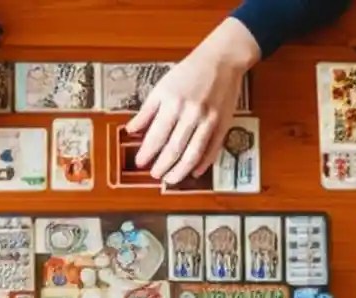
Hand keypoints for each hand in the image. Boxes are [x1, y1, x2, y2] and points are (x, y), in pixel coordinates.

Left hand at [126, 18, 260, 184]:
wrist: (221, 60)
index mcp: (173, 103)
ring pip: (193, 154)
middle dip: (162, 166)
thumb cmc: (190, 71)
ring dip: (180, 171)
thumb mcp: (162, 87)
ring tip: (171, 179)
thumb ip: (146, 111)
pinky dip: (203, 164)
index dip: (147, 153)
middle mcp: (191, 113)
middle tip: (155, 174)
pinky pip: (212, 150)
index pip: (156, 136)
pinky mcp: (223, 124)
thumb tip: (131, 129)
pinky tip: (194, 171)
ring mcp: (209, 120)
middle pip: (174, 149)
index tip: (141, 163)